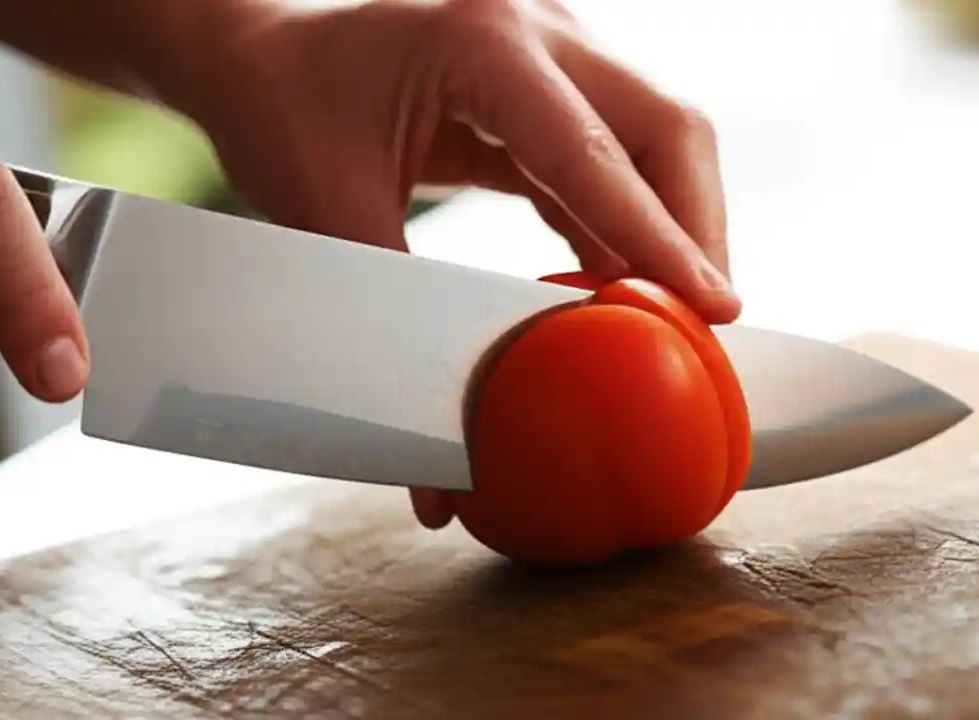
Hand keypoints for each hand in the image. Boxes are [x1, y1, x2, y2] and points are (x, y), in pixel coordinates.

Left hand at [161, 0, 740, 527]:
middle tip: (709, 325)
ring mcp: (551, 49)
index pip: (592, 152)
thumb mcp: (329, 212)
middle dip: (698, 229)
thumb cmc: (281, 109)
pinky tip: (624, 289)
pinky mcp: (548, 84)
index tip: (716, 308)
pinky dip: (628, 224)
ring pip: (656, 138)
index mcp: (481, 44)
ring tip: (678, 320)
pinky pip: (613, 157)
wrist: (262, 47)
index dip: (659, 236)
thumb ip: (397, 329)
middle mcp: (536, 31)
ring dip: (675, 229)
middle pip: (665, 125)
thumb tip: (438, 480)